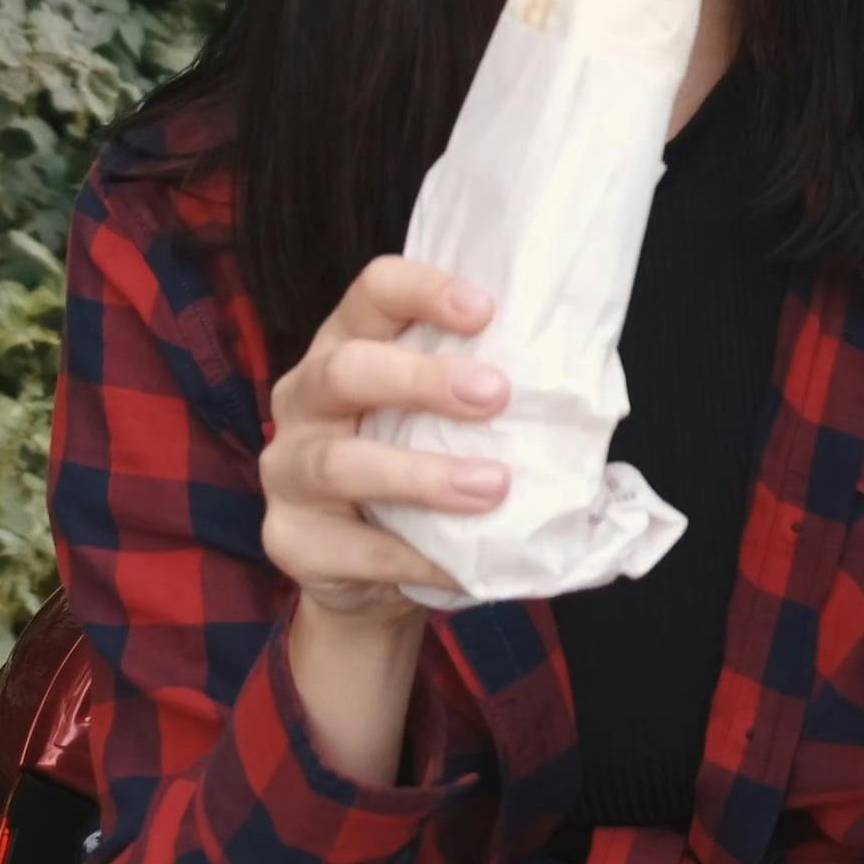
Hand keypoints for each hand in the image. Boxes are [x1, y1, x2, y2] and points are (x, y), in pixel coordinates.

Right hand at [260, 255, 509, 625]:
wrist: (365, 572)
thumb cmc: (418, 467)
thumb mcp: (443, 419)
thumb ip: (479, 393)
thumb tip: (577, 393)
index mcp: (346, 345)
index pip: (371, 293)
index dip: (422, 290)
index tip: (485, 311)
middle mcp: (305, 397)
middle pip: (346, 370)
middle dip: (422, 379)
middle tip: (496, 396)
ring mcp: (286, 469)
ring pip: (339, 462)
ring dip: (422, 475)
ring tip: (491, 487)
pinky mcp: (288, 538)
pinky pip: (351, 548)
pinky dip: (413, 557)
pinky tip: (461, 566)